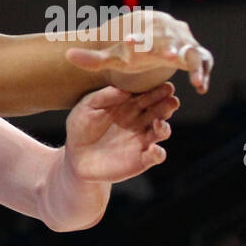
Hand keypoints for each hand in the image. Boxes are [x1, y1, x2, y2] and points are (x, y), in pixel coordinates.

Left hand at [64, 83, 178, 182]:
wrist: (75, 156)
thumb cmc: (81, 127)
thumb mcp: (87, 107)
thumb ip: (104, 96)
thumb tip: (125, 90)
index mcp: (131, 104)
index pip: (149, 94)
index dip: (158, 90)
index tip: (164, 86)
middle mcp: (141, 120)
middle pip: (160, 110)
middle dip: (168, 105)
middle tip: (171, 100)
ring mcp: (142, 140)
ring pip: (162, 131)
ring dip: (164, 127)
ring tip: (159, 122)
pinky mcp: (140, 159)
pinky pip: (156, 156)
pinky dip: (158, 152)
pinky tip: (153, 148)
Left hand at [65, 11, 212, 93]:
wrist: (154, 36)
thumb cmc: (129, 50)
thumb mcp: (111, 57)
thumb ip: (91, 60)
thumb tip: (66, 55)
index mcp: (142, 35)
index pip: (138, 38)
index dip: (136, 41)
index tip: (130, 42)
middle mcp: (165, 35)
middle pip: (168, 41)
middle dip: (170, 47)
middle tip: (170, 56)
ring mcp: (183, 42)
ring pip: (190, 50)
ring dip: (193, 63)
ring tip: (195, 80)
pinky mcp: (196, 52)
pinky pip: (203, 62)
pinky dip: (203, 73)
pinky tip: (201, 87)